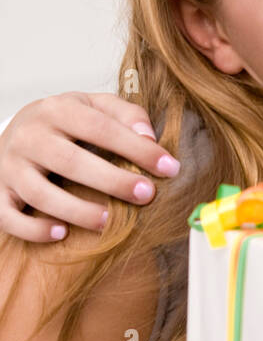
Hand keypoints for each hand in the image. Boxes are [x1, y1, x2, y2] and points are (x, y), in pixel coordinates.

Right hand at [0, 92, 180, 241]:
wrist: (12, 133)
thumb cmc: (62, 125)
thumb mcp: (92, 107)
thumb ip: (124, 114)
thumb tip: (149, 137)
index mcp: (57, 110)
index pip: (101, 127)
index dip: (137, 148)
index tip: (169, 167)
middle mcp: (29, 136)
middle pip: (71, 161)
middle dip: (112, 180)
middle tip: (146, 195)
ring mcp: (10, 166)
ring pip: (40, 194)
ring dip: (77, 210)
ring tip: (108, 221)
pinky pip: (11, 217)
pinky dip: (35, 229)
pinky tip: (61, 233)